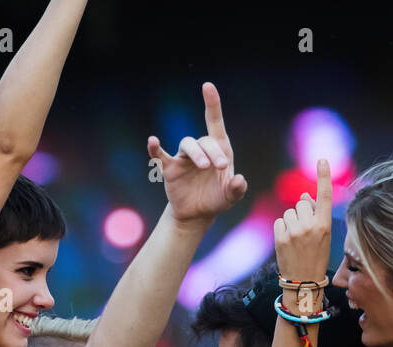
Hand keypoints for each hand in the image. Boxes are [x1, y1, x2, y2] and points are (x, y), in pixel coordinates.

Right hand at [147, 82, 247, 224]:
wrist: (197, 214)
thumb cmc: (216, 199)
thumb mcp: (231, 197)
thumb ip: (237, 189)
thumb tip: (239, 180)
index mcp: (219, 150)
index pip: (215, 123)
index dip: (212, 104)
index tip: (207, 86)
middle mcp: (201, 149)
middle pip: (205, 140)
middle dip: (213, 151)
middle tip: (219, 167)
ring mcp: (184, 157)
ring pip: (187, 144)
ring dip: (196, 153)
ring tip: (204, 167)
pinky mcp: (170, 168)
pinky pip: (160, 155)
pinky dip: (155, 148)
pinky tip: (152, 142)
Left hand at [273, 158, 332, 283]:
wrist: (303, 282)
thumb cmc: (316, 256)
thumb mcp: (323, 236)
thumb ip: (315, 214)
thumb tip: (303, 195)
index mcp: (325, 225)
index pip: (324, 196)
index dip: (323, 176)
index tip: (321, 160)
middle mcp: (310, 226)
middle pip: (301, 203)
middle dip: (302, 213)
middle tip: (305, 232)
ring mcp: (294, 232)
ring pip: (289, 212)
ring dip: (291, 221)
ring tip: (296, 239)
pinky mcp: (281, 238)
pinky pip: (279, 221)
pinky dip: (282, 229)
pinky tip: (287, 241)